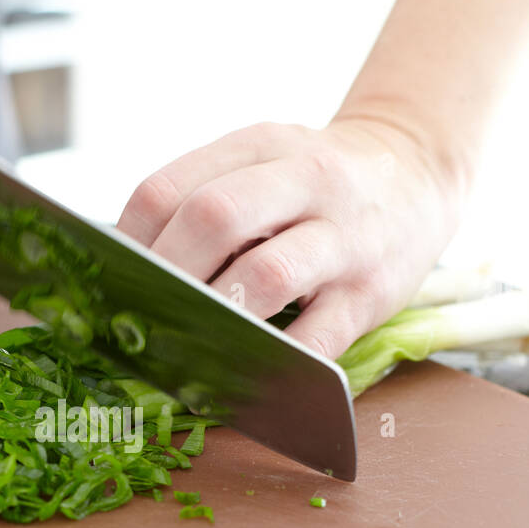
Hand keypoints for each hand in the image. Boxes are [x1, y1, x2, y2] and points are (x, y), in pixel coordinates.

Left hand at [116, 117, 462, 358]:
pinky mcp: (371, 292)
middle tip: (140, 321)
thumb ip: (203, 200)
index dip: (128, 246)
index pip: (168, 190)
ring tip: (186, 349)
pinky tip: (246, 380)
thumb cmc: (315, 186)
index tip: (111, 286)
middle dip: (165, 278)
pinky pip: (318, 337)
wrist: (418, 173)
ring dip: (217, 319)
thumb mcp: (262, 161)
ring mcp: (342, 238)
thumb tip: (129, 277)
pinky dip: (277, 364)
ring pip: (267, 275)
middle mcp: (304, 181)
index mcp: (258, 146)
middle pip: (213, 218)